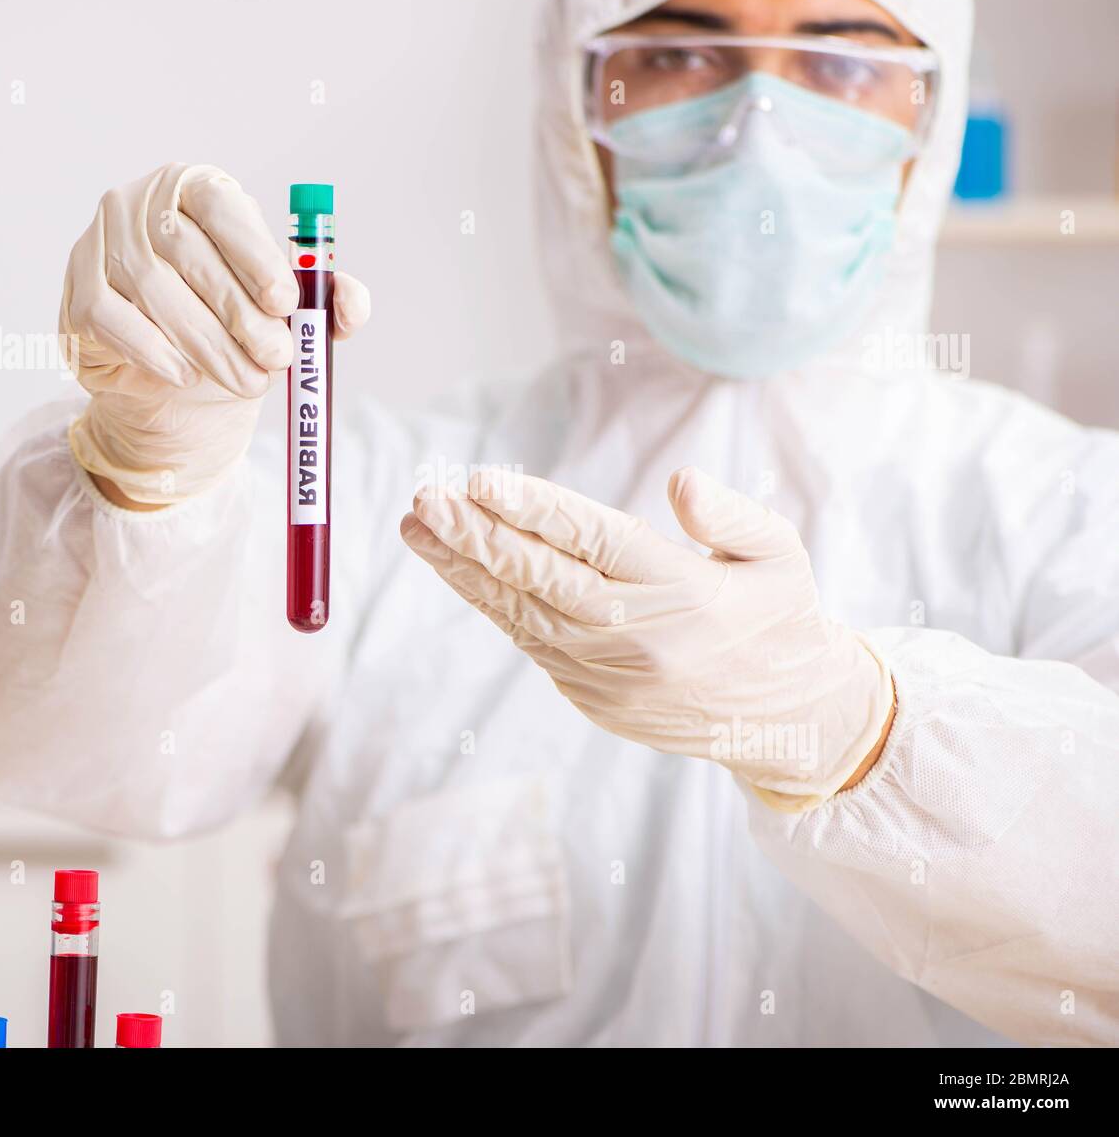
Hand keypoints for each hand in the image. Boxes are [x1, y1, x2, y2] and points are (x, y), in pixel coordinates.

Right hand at [59, 163, 369, 504]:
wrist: (171, 373)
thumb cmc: (232, 324)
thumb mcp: (284, 313)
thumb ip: (324, 303)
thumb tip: (350, 301)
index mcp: (197, 189)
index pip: (220, 204)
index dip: (254, 252)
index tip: (286, 302)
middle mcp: (140, 204)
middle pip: (188, 252)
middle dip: (240, 313)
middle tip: (277, 357)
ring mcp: (100, 244)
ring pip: (153, 291)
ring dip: (208, 344)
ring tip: (247, 381)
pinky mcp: (78, 292)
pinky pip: (112, 320)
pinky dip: (152, 351)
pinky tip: (185, 374)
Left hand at [400, 467, 893, 811]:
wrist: (785, 720)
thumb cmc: (777, 618)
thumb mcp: (781, 554)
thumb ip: (731, 515)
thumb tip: (680, 480)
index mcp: (684, 592)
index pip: (595, 541)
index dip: (533, 510)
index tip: (479, 480)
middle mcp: (639, 636)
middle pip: (541, 579)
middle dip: (475, 537)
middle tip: (424, 499)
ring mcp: (610, 674)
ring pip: (522, 614)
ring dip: (464, 570)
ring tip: (417, 529)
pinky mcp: (592, 699)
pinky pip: (531, 643)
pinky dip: (491, 605)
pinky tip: (457, 569)